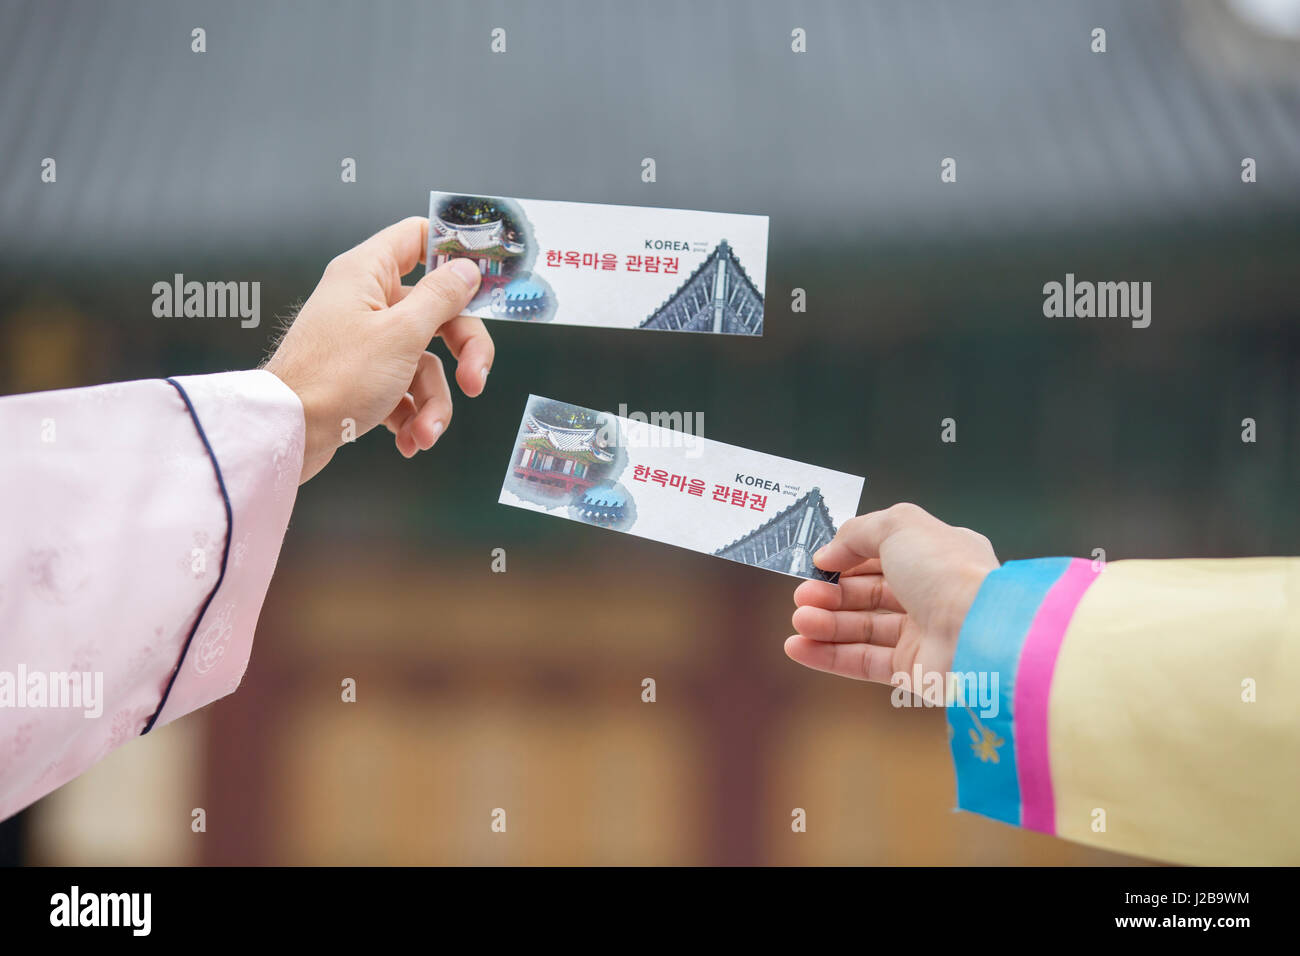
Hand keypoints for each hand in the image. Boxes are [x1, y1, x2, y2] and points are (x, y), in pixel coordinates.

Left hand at [264, 217, 492, 482]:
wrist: (287, 435)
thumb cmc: (333, 379)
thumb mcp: (402, 334)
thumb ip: (441, 297)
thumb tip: (467, 269)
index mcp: (368, 273)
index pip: (418, 238)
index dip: (453, 255)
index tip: (485, 281)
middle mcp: (365, 301)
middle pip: (437, 312)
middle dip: (462, 355)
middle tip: (475, 381)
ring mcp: (364, 340)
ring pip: (424, 361)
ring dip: (434, 403)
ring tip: (425, 433)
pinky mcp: (362, 377)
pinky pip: (404, 388)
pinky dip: (412, 416)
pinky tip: (409, 439)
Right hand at [786, 503, 999, 699]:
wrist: (978, 634)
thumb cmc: (944, 571)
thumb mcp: (898, 527)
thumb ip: (858, 532)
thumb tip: (828, 554)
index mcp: (937, 555)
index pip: (883, 555)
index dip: (847, 559)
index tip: (817, 564)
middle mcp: (931, 594)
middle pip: (868, 594)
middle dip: (831, 594)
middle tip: (802, 597)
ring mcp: (923, 634)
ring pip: (862, 628)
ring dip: (825, 624)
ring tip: (799, 622)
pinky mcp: (913, 670)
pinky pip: (863, 661)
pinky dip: (829, 655)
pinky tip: (799, 647)